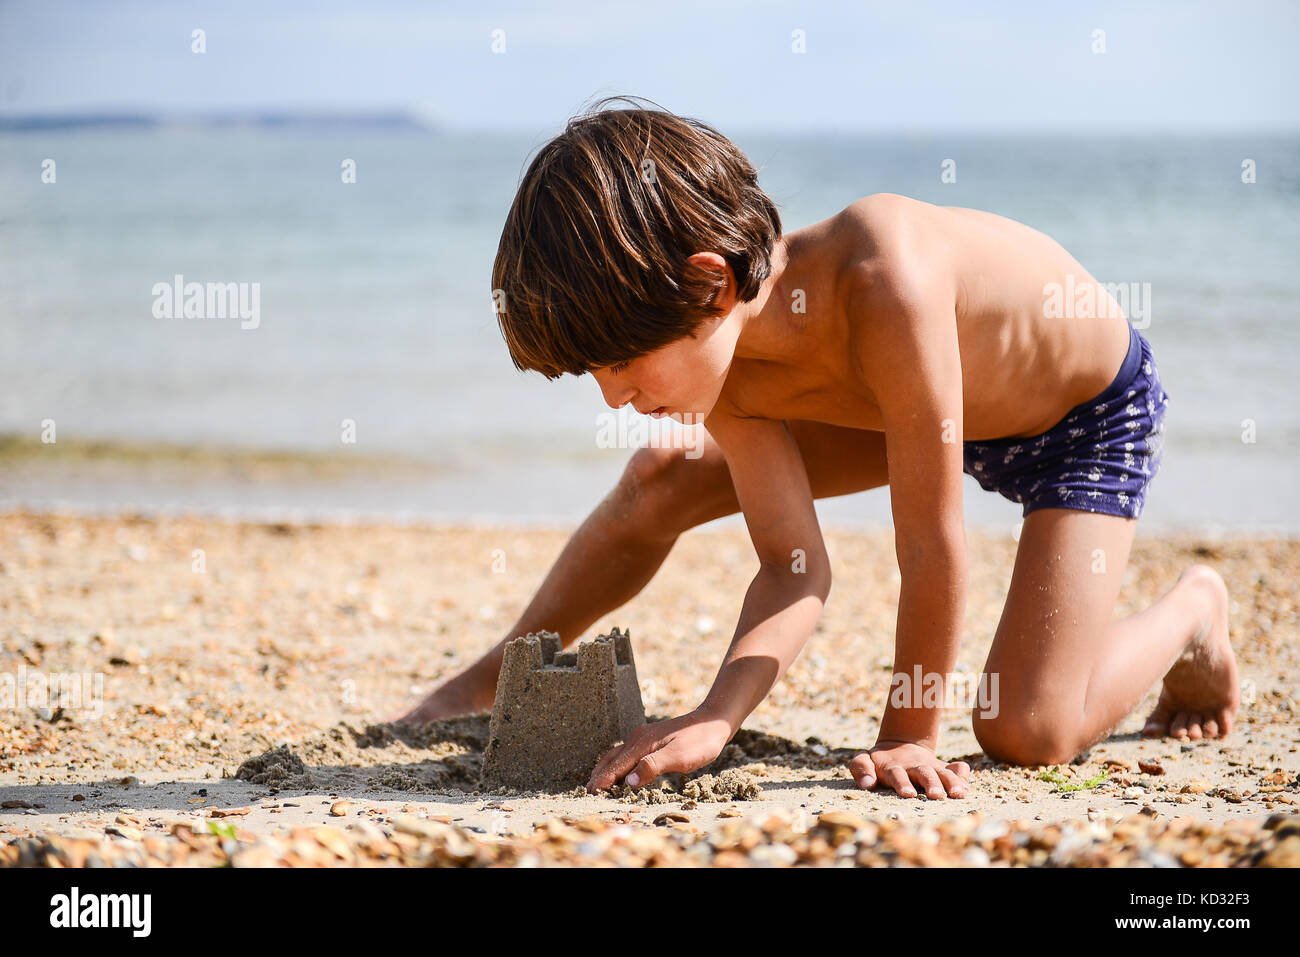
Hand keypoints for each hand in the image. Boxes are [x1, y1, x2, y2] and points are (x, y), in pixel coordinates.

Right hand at [586, 709, 733, 792]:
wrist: (713, 721)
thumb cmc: (699, 742)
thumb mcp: (679, 757)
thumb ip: (652, 767)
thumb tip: (628, 781)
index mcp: (642, 744)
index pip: (617, 766)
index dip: (603, 781)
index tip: (590, 794)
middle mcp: (639, 738)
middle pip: (612, 758)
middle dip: (599, 775)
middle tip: (589, 791)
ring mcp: (644, 737)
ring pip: (619, 754)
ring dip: (607, 768)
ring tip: (598, 782)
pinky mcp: (652, 739)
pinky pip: (628, 753)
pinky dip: (618, 763)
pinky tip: (622, 770)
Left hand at [848, 739, 970, 798]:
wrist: (899, 745)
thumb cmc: (879, 761)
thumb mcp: (864, 760)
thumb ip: (861, 769)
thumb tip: (868, 784)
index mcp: (893, 767)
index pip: (897, 775)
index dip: (902, 783)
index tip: (908, 794)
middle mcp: (914, 767)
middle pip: (924, 773)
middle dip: (931, 784)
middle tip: (936, 796)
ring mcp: (931, 767)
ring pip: (943, 773)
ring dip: (951, 782)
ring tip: (959, 794)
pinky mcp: (944, 769)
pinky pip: (958, 768)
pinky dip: (963, 775)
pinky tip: (967, 785)